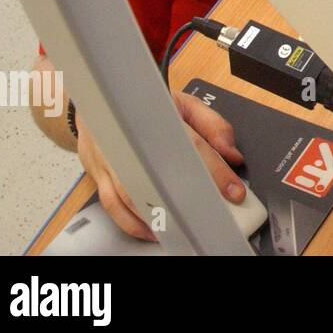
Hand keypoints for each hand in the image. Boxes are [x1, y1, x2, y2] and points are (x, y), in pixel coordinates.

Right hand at [77, 91, 245, 241]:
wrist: (99, 101)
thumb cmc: (143, 105)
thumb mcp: (184, 103)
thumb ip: (212, 125)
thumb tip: (231, 153)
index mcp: (157, 118)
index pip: (194, 147)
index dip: (217, 172)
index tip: (233, 190)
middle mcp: (130, 140)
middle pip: (161, 176)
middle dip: (189, 198)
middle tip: (211, 212)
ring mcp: (110, 160)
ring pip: (133, 196)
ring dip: (161, 216)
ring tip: (186, 225)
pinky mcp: (98, 175)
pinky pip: (112, 206)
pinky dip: (132, 223)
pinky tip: (152, 230)